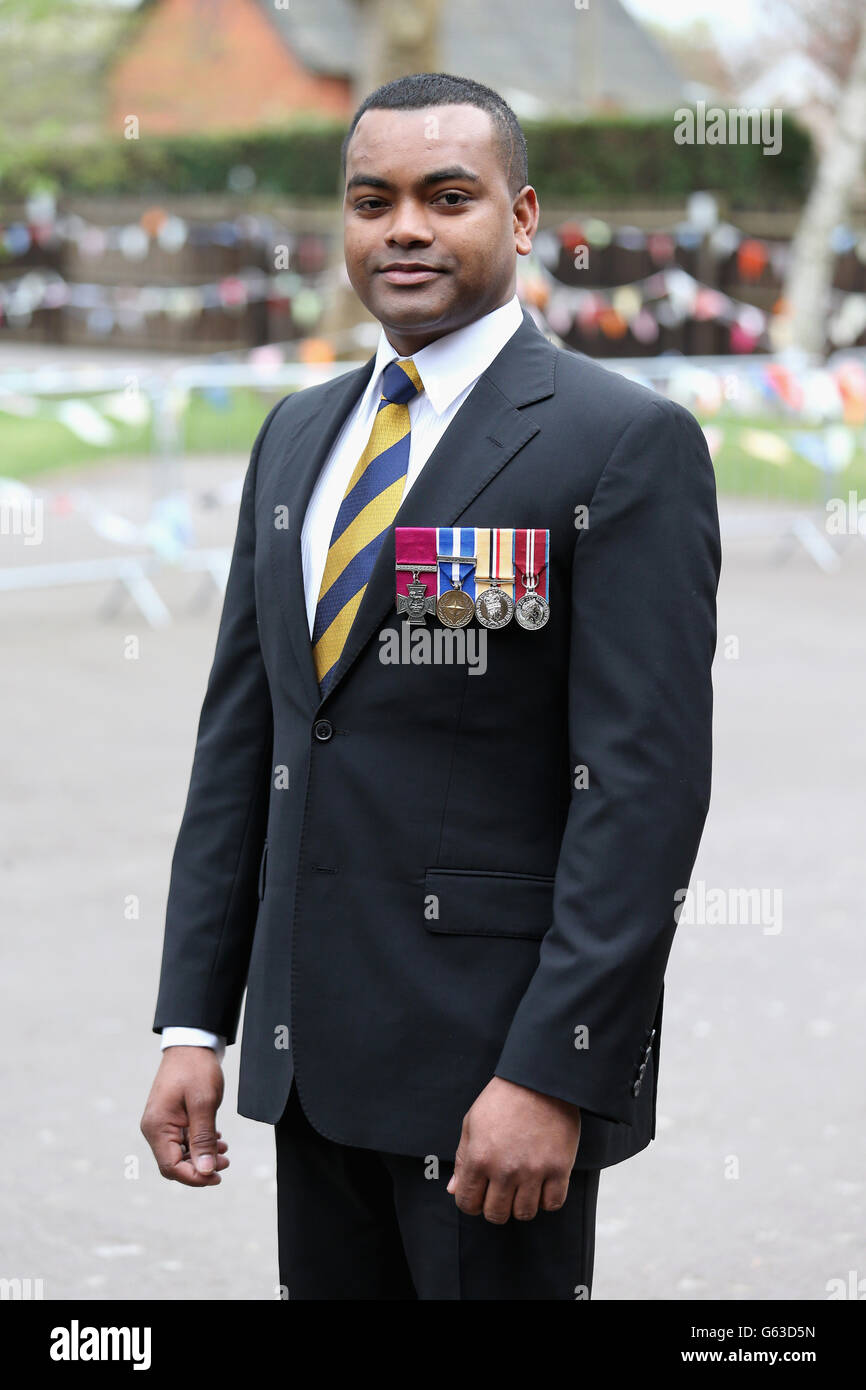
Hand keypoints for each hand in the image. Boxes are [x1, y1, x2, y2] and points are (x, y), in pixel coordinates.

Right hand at [141, 1046, 228, 1186]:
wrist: (191, 1044)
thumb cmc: (196, 1069)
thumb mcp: (204, 1103)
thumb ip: (203, 1139)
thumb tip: (205, 1171)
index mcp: (157, 1126)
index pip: (171, 1167)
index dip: (194, 1177)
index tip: (217, 1176)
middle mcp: (154, 1128)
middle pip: (173, 1163)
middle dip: (200, 1168)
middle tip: (225, 1162)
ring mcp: (161, 1123)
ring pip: (179, 1153)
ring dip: (201, 1156)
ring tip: (224, 1150)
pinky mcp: (169, 1118)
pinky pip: (181, 1140)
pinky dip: (198, 1144)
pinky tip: (216, 1139)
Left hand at [447, 1076, 580, 1222]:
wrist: (539, 1079)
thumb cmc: (503, 1099)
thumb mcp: (472, 1123)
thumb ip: (463, 1160)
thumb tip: (454, 1190)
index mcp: (479, 1158)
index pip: (467, 1203)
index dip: (471, 1203)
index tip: (479, 1195)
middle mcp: (505, 1170)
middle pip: (496, 1214)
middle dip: (495, 1207)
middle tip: (501, 1190)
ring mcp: (533, 1171)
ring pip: (524, 1213)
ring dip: (521, 1204)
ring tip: (522, 1186)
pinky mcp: (559, 1169)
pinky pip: (552, 1204)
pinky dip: (546, 1199)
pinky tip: (541, 1184)